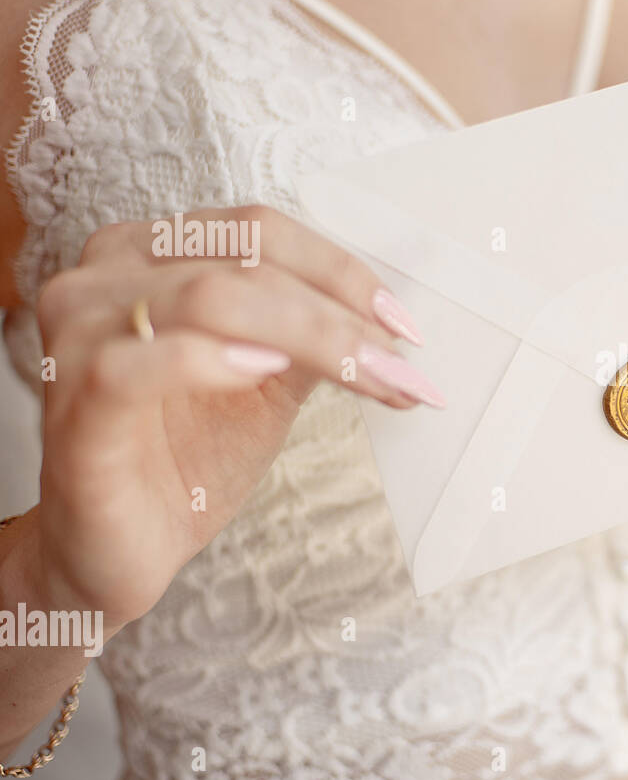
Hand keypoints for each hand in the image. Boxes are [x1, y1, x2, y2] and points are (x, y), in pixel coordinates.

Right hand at [29, 206, 442, 627]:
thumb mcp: (270, 381)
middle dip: (340, 316)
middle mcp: (107, 276)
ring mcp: (79, 334)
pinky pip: (137, 362)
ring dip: (312, 339)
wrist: (122, 547)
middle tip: (401, 367)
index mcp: (154, 254)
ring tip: (371, 379)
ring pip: (208, 300)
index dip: (341, 272)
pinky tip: (267, 374)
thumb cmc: (187, 456)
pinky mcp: (71, 402)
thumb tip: (388, 319)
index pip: (260, 232)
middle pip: (246, 262)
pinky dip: (212, 361)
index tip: (403, 327)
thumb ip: (313, 335)